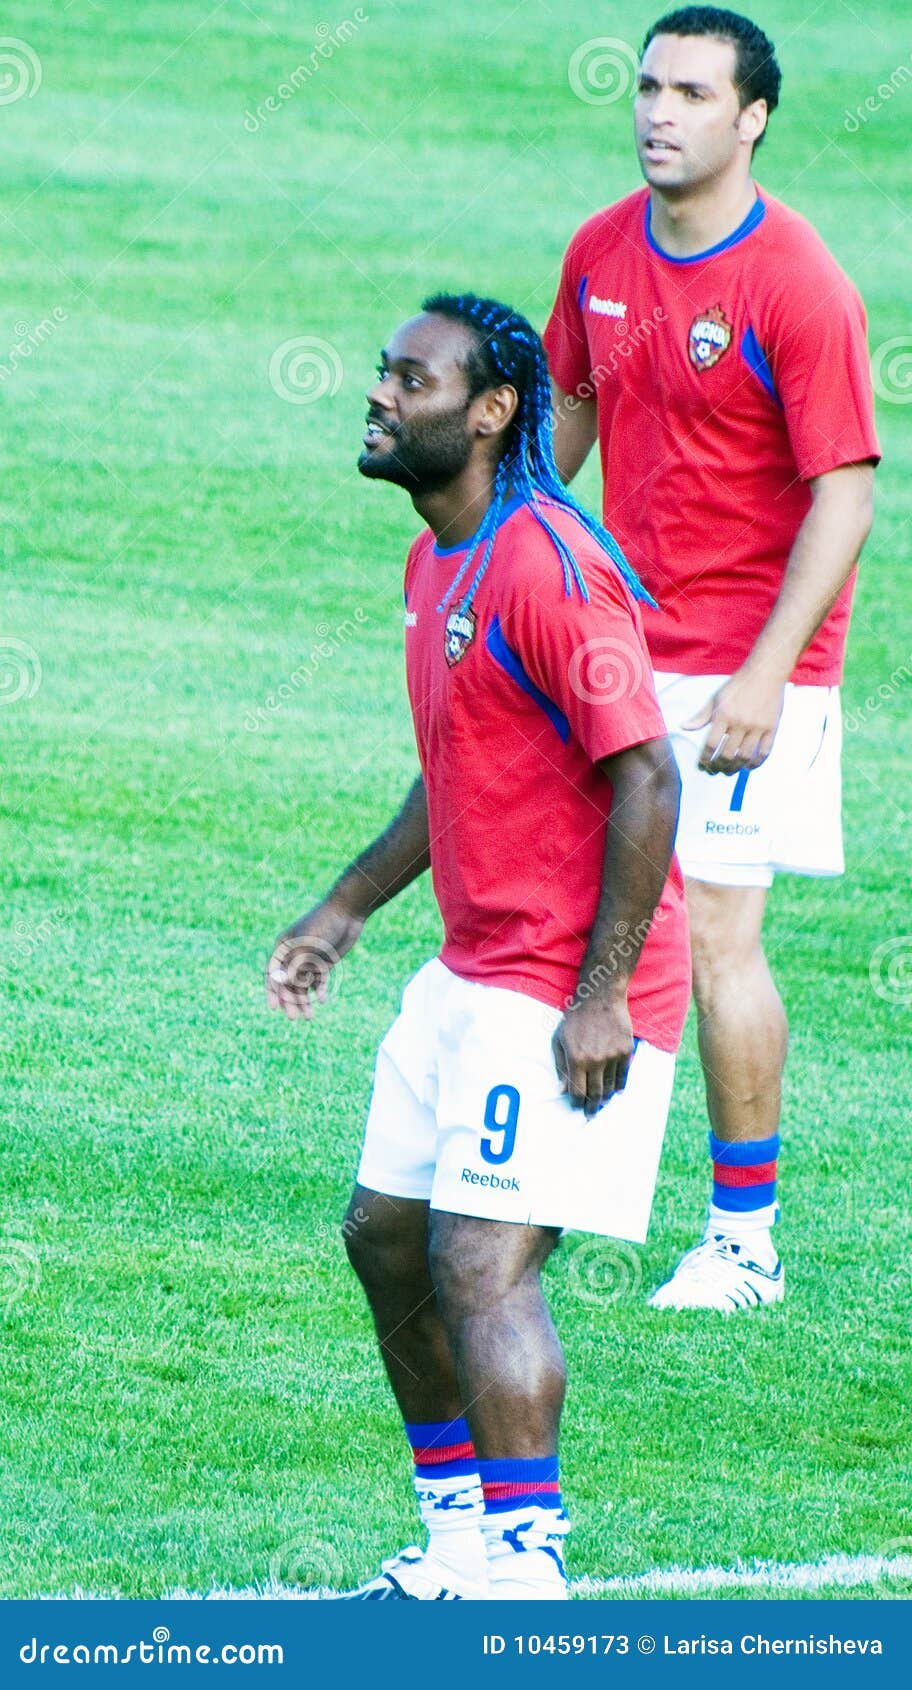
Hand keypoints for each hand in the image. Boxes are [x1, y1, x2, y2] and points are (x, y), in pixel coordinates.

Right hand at [266, 898, 364, 1020]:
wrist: (347, 913)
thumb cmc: (322, 925)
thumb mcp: (306, 946)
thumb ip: (295, 965)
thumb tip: (285, 984)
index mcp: (283, 948)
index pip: (272, 974)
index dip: (272, 991)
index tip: (275, 1008)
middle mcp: (294, 956)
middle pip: (288, 983)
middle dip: (290, 1001)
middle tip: (295, 1017)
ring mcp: (309, 960)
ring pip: (303, 985)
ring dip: (304, 1001)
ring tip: (309, 1016)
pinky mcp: (324, 962)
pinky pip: (319, 980)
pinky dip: (320, 991)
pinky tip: (323, 1000)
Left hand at [552, 992, 633, 1117]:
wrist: (599, 998)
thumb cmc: (575, 1018)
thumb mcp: (559, 1040)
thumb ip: (560, 1066)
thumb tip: (562, 1089)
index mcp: (576, 1059)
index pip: (577, 1092)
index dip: (576, 1103)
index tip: (577, 1106)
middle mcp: (595, 1061)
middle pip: (595, 1094)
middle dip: (591, 1107)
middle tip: (590, 1113)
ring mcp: (612, 1056)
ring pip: (610, 1087)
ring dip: (606, 1098)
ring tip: (602, 1102)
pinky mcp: (626, 1050)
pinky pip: (623, 1075)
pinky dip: (619, 1085)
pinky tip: (616, 1090)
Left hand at [682, 666, 785, 774]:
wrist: (765, 672)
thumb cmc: (738, 685)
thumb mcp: (716, 698)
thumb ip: (701, 716)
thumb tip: (683, 727)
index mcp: (724, 715)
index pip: (711, 744)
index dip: (705, 759)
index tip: (702, 766)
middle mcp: (740, 722)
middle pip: (727, 754)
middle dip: (718, 767)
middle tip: (715, 771)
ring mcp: (758, 726)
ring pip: (744, 756)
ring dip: (735, 768)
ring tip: (729, 771)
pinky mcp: (772, 728)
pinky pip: (764, 752)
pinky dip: (755, 763)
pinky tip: (748, 767)